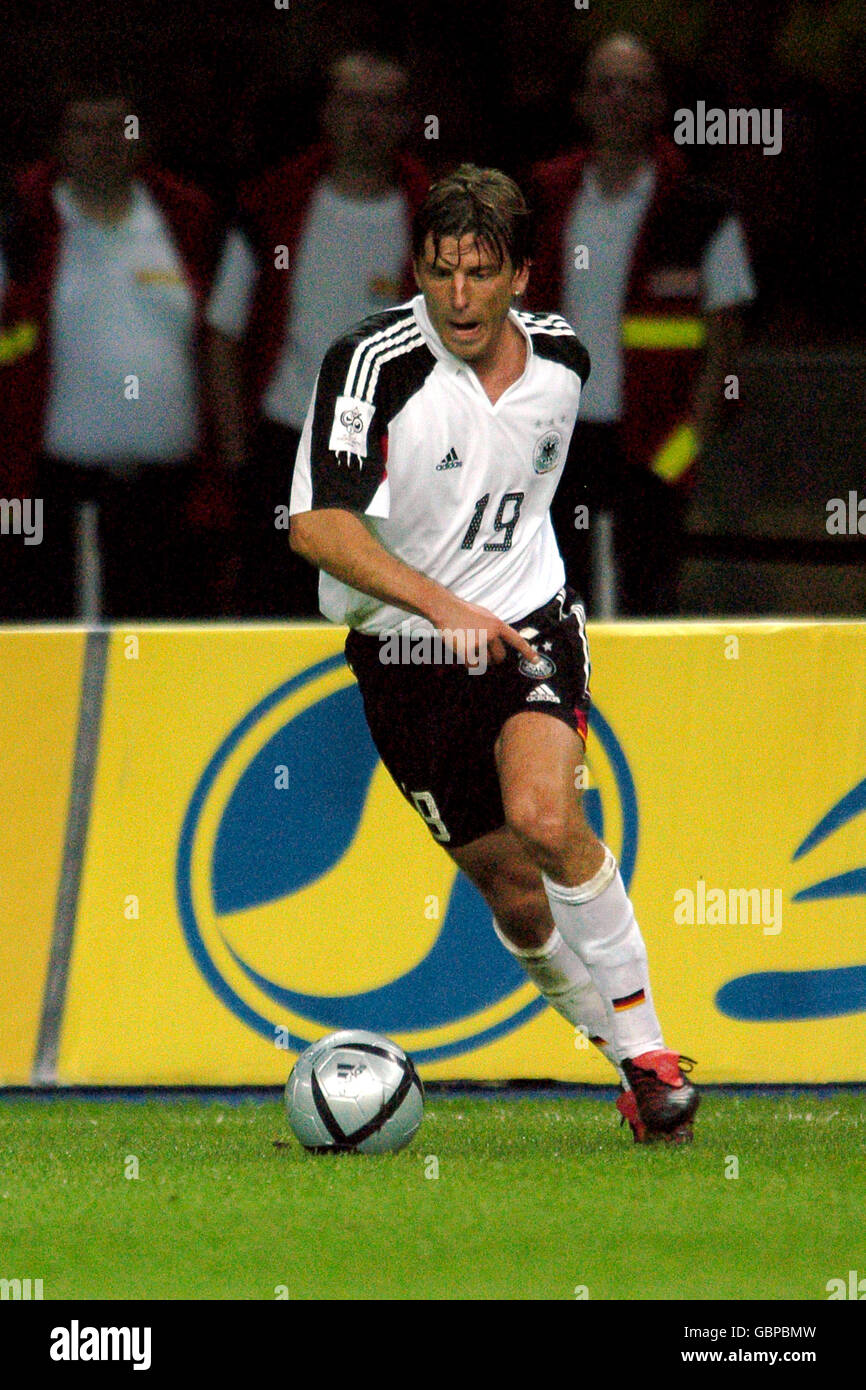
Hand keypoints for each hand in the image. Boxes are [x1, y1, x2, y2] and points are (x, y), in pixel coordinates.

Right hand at [425, 593, 542, 668]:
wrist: (446, 609)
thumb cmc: (463, 611)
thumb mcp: (485, 615)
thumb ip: (493, 628)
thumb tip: (499, 641)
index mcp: (497, 625)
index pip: (516, 640)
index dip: (527, 651)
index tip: (536, 660)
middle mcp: (491, 634)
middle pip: (500, 657)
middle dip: (495, 660)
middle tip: (487, 657)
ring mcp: (479, 642)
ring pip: (486, 662)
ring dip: (480, 660)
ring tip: (470, 648)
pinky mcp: (467, 650)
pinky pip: (473, 665)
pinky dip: (469, 663)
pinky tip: (463, 653)